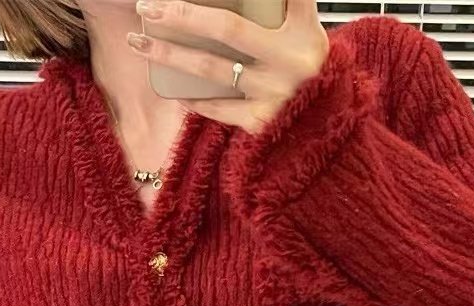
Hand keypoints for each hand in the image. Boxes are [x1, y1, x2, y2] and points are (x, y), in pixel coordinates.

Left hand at [129, 0, 329, 133]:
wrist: (332, 120)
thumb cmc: (314, 64)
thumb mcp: (309, 25)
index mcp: (294, 38)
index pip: (239, 18)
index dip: (199, 9)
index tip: (166, 0)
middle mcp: (283, 68)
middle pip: (221, 36)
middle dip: (178, 21)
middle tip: (145, 10)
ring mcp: (270, 98)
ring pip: (211, 73)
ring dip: (172, 57)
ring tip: (141, 45)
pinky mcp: (259, 124)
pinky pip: (218, 109)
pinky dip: (195, 99)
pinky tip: (175, 89)